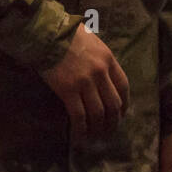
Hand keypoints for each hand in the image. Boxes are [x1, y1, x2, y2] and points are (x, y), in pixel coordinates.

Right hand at [39, 25, 129, 142]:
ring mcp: (85, 82)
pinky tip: (79, 137)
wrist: (47, 34)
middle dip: (113, 121)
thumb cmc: (68, 35)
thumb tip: (103, 73)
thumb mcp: (93, 42)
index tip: (122, 113)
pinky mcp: (68, 91)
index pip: (124, 86)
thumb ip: (100, 58)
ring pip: (98, 112)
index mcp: (108, 59)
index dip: (124, 103)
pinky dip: (81, 129)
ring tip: (96, 137)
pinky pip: (79, 116)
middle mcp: (101, 72)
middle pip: (113, 103)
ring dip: (99, 128)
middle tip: (110, 132)